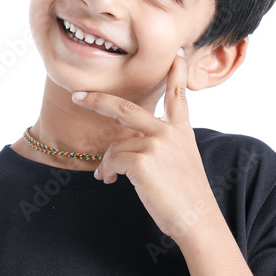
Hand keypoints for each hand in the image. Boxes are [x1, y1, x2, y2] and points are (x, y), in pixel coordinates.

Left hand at [71, 49, 217, 240]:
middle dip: (99, 100)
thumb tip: (123, 146)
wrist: (197, 220)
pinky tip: (111, 181)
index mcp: (181, 131)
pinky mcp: (142, 160)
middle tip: (78, 96)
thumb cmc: (186, 197)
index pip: (178, 96)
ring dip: (107, 163)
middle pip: (126, 108)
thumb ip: (159, 145)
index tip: (175, 55)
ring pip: (115, 145)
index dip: (175, 74)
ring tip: (108, 177)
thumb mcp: (181, 162)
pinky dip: (107, 171)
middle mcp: (169, 132)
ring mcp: (156, 144)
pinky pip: (112, 160)